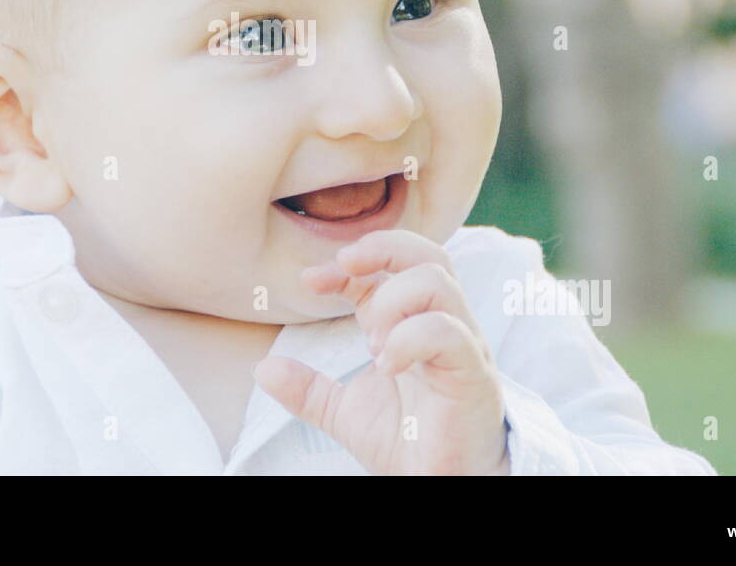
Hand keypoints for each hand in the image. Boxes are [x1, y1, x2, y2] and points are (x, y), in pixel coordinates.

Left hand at [254, 229, 509, 474]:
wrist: (444, 486)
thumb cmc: (408, 444)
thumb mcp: (344, 413)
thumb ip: (308, 389)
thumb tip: (262, 369)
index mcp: (413, 324)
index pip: (391, 265)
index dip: (349, 262)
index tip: (308, 281)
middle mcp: (443, 324)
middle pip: (426, 254)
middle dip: (380, 249)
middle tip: (345, 273)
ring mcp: (463, 343)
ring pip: (436, 281)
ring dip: (390, 302)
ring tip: (371, 343)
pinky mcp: (473, 371)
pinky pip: (447, 330)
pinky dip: (407, 339)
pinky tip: (386, 366)